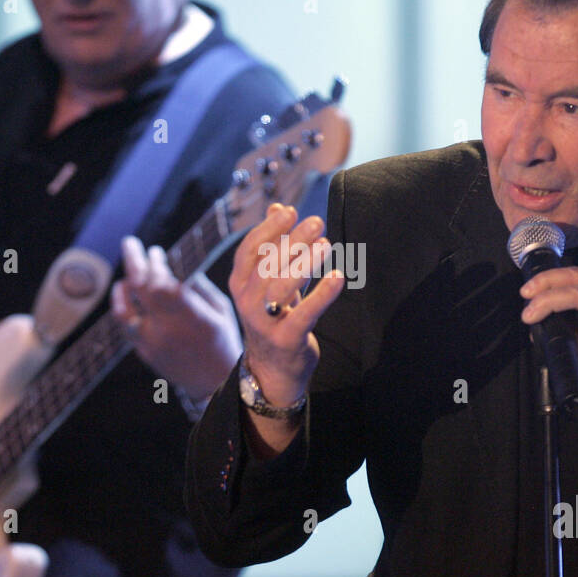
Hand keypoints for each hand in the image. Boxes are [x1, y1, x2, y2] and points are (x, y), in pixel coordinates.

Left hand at [110, 236, 242, 400]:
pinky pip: (126, 327)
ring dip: (123, 288)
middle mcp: (166, 328)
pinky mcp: (145, 354)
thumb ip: (198, 288)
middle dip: (133, 261)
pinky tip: (128, 299)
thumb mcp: (221, 310)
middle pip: (139, 288)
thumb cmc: (224, 341)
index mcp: (189, 315)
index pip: (161, 281)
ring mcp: (151, 342)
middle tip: (130, 243)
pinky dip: (124, 308)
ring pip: (123, 310)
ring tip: (126, 277)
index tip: (156, 251)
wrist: (217, 384)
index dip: (155, 263)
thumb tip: (176, 269)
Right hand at [229, 203, 345, 409]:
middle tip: (316, 222)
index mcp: (239, 284)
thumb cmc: (274, 315)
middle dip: (292, 240)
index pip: (249, 250)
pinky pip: (305, 314)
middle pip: (268, 264)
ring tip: (326, 244)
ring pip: (282, 287)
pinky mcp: (287, 340)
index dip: (268, 229)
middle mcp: (247, 302)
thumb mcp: (268, 281)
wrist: (274, 369)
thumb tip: (277, 207)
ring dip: (305, 262)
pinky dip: (322, 295)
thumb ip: (272, 244)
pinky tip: (338, 277)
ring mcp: (265, 323)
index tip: (290, 211)